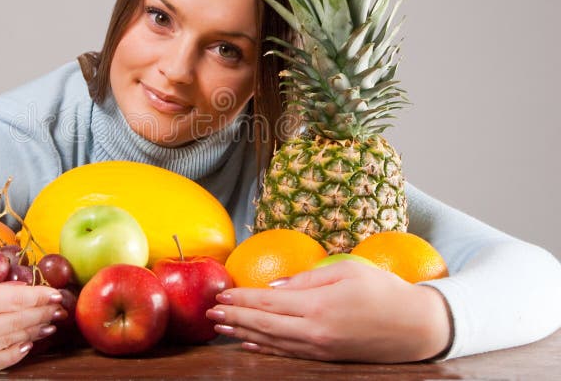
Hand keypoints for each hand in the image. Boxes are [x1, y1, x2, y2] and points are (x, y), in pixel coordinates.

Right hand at [0, 270, 64, 379]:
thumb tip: (6, 289)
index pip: (17, 298)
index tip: (55, 294)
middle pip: (18, 321)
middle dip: (42, 314)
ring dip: (32, 334)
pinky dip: (11, 355)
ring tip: (48, 326)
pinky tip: (23, 346)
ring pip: (8, 343)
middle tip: (58, 310)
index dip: (40, 296)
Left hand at [206, 261, 451, 362]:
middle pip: (264, 324)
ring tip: (221, 327)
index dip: (242, 298)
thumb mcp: (346, 271)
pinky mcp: (327, 358)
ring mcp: (320, 349)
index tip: (221, 293)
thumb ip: (307, 278)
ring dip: (243, 333)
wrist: (418, 328)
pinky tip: (250, 343)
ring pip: (272, 342)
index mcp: (319, 305)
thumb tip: (273, 287)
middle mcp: (315, 331)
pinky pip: (288, 354)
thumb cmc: (384, 291)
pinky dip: (265, 348)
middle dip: (234, 317)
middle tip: (210, 313)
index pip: (268, 302)